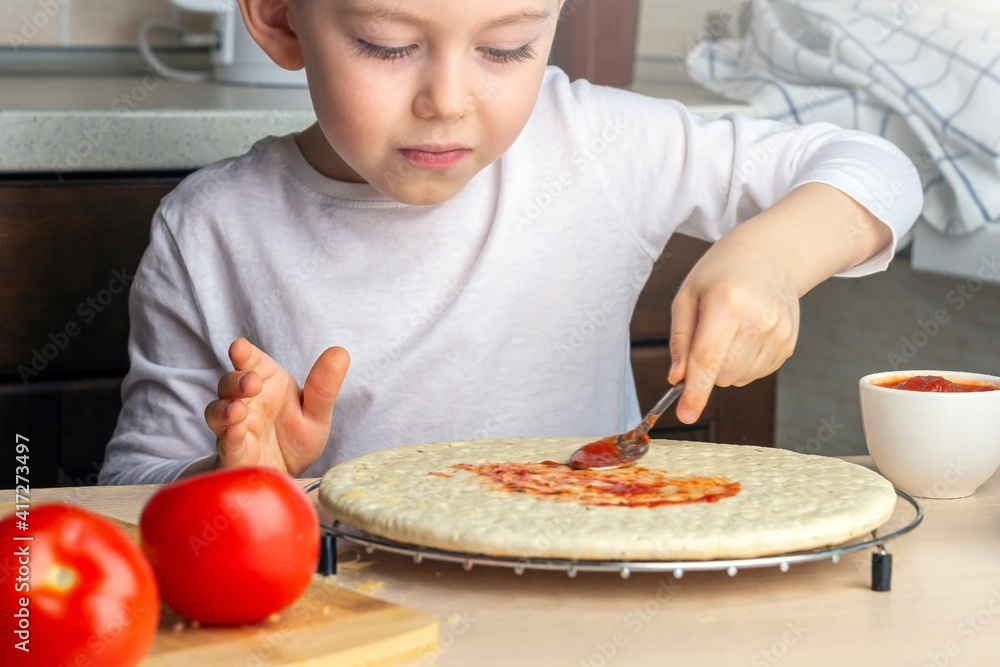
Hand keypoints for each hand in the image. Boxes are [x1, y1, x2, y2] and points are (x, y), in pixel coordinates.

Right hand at [204, 338, 349, 475]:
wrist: (285, 476)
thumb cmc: (296, 438)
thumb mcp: (317, 413)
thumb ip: (323, 386)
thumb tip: (340, 352)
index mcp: (267, 384)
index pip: (250, 362)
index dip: (243, 353)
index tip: (239, 347)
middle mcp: (246, 401)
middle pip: (229, 383)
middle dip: (237, 381)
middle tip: (252, 383)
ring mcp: (234, 427)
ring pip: (218, 412)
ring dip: (225, 409)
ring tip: (238, 410)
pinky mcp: (233, 454)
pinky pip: (226, 443)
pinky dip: (229, 437)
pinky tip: (236, 432)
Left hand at [667, 236, 799, 423]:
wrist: (769, 256)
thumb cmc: (721, 273)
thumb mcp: (688, 296)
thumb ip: (680, 339)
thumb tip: (677, 378)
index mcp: (728, 303)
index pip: (708, 358)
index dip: (695, 392)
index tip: (686, 415)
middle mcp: (759, 319)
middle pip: (723, 374)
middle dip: (705, 370)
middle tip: (705, 339)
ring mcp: (779, 333)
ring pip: (739, 379)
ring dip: (724, 367)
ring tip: (728, 331)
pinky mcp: (789, 344)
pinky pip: (755, 374)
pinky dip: (742, 364)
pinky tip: (744, 335)